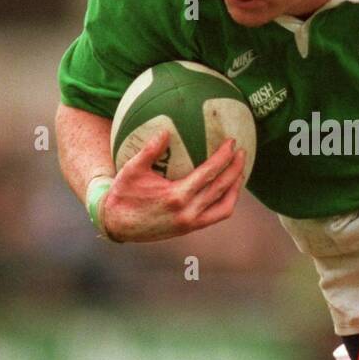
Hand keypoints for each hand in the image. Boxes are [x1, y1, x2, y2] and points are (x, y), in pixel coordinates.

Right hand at [100, 130, 245, 241]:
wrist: (116, 225)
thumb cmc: (123, 194)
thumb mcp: (132, 170)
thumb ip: (150, 150)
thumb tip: (165, 131)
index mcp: (177, 196)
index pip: (209, 173)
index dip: (224, 157)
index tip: (232, 142)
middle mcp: (188, 212)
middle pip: (222, 188)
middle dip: (236, 169)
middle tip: (242, 152)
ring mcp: (190, 223)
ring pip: (225, 207)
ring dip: (235, 188)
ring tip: (239, 172)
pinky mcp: (189, 229)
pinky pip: (216, 216)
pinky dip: (225, 202)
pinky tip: (225, 189)